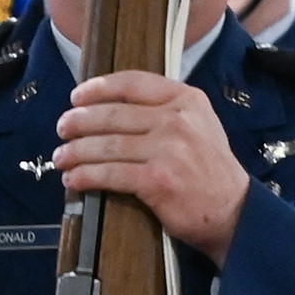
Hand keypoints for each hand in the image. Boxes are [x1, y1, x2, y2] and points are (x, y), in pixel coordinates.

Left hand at [54, 73, 249, 262]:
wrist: (233, 211)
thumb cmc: (210, 170)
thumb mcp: (199, 125)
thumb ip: (166, 110)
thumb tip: (112, 107)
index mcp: (186, 100)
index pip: (133, 83)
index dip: (99, 88)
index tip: (77, 96)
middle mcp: (177, 120)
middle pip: (113, 115)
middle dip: (79, 121)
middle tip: (62, 129)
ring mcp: (168, 150)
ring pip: (107, 145)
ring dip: (75, 152)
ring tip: (61, 157)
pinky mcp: (157, 180)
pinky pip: (110, 174)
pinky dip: (85, 176)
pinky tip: (73, 179)